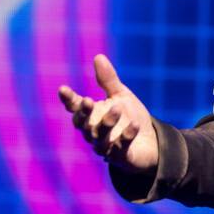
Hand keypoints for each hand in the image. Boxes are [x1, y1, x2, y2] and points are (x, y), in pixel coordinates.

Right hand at [58, 54, 158, 175]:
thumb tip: (98, 56)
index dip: (68, 100)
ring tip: (117, 108)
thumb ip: (108, 80)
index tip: (63, 89)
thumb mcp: (120, 95)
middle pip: (84, 124)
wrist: (150, 141)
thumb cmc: (129, 116)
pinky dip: (127, 136)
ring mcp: (106, 146)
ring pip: (101, 137)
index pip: (75, 108)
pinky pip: (121, 148)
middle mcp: (94, 132)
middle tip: (88, 100)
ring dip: (108, 122)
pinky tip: (134, 125)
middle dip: (85, 114)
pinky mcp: (121, 157)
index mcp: (91, 115)